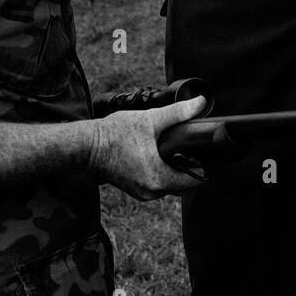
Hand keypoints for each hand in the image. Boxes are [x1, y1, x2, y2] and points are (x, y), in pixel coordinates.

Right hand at [87, 96, 207, 198]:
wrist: (88, 145)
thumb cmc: (115, 134)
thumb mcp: (150, 120)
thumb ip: (178, 113)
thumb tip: (199, 103)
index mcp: (158, 179)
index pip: (195, 180)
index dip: (205, 166)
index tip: (208, 153)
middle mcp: (151, 192)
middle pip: (183, 183)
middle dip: (189, 165)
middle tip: (190, 145)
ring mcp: (142, 192)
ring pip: (170, 183)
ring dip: (175, 167)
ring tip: (174, 148)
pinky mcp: (135, 188)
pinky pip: (157, 182)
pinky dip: (162, 170)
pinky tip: (159, 154)